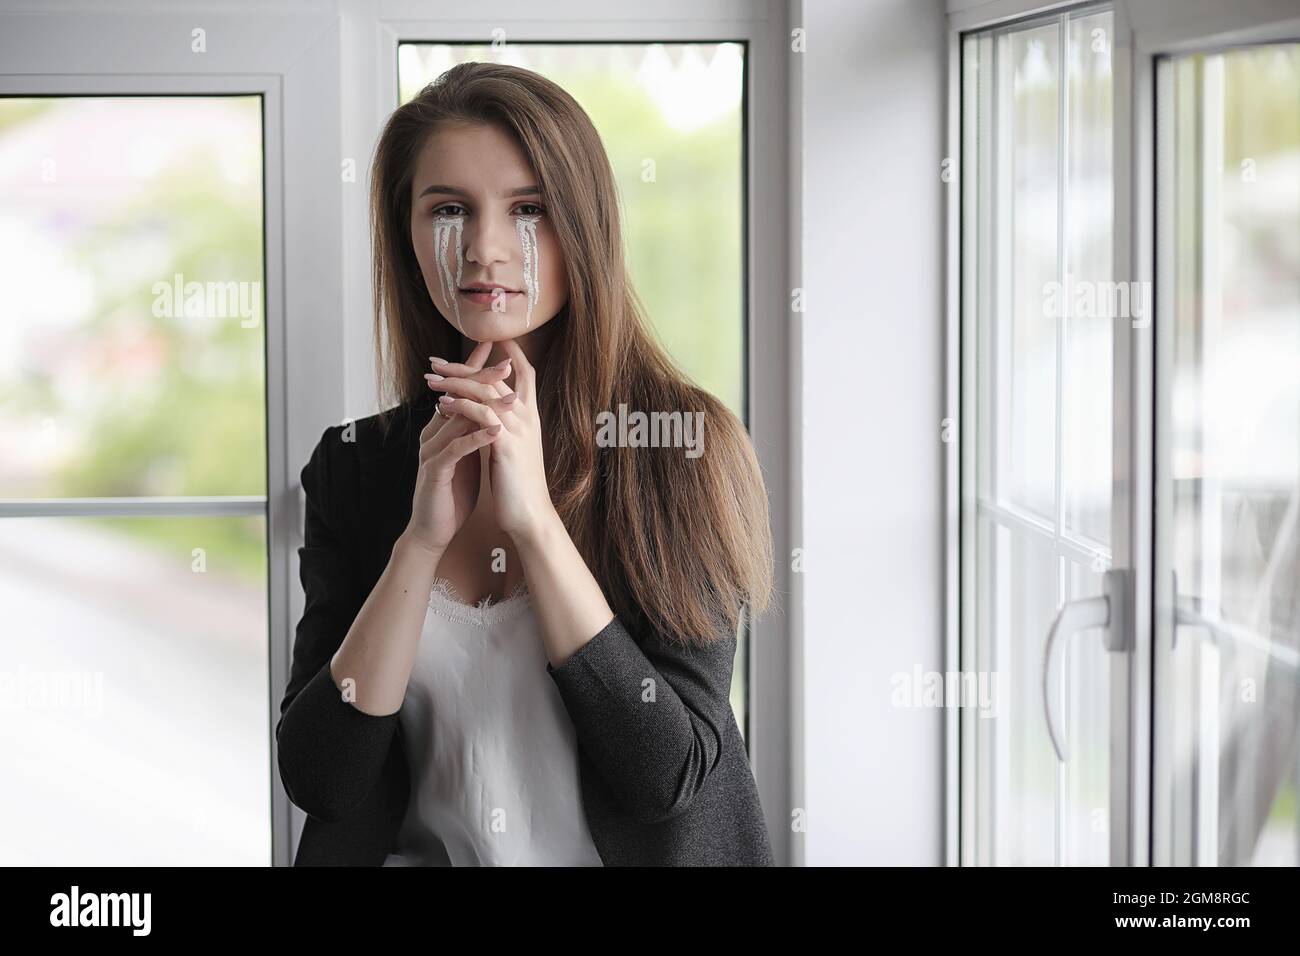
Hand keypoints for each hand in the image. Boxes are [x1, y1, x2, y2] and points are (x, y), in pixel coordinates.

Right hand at [403, 341, 511, 555]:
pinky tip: (495, 430)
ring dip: (483, 405)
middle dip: (481, 379)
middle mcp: (433, 434)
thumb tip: (494, 411)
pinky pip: (455, 450)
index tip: (502, 353)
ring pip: (456, 420)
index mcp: (442, 429)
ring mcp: (431, 451)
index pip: (461, 392)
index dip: (479, 372)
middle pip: (457, 398)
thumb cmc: (453, 493)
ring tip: (510, 394)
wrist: (434, 530)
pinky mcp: (434, 471)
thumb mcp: (468, 457)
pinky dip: (476, 439)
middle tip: (505, 362)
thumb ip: (474, 432)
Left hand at [428, 337, 556, 542]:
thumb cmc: (520, 485)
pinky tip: (441, 405)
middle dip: (463, 366)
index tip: (491, 338)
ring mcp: (518, 429)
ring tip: (429, 379)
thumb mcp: (515, 449)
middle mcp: (527, 417)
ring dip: (453, 382)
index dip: (511, 354)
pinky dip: (460, 406)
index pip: (525, 374)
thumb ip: (507, 427)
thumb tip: (491, 413)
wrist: (530, 515)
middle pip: (495, 377)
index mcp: (530, 416)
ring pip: (484, 392)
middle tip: (435, 361)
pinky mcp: (505, 444)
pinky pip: (480, 415)